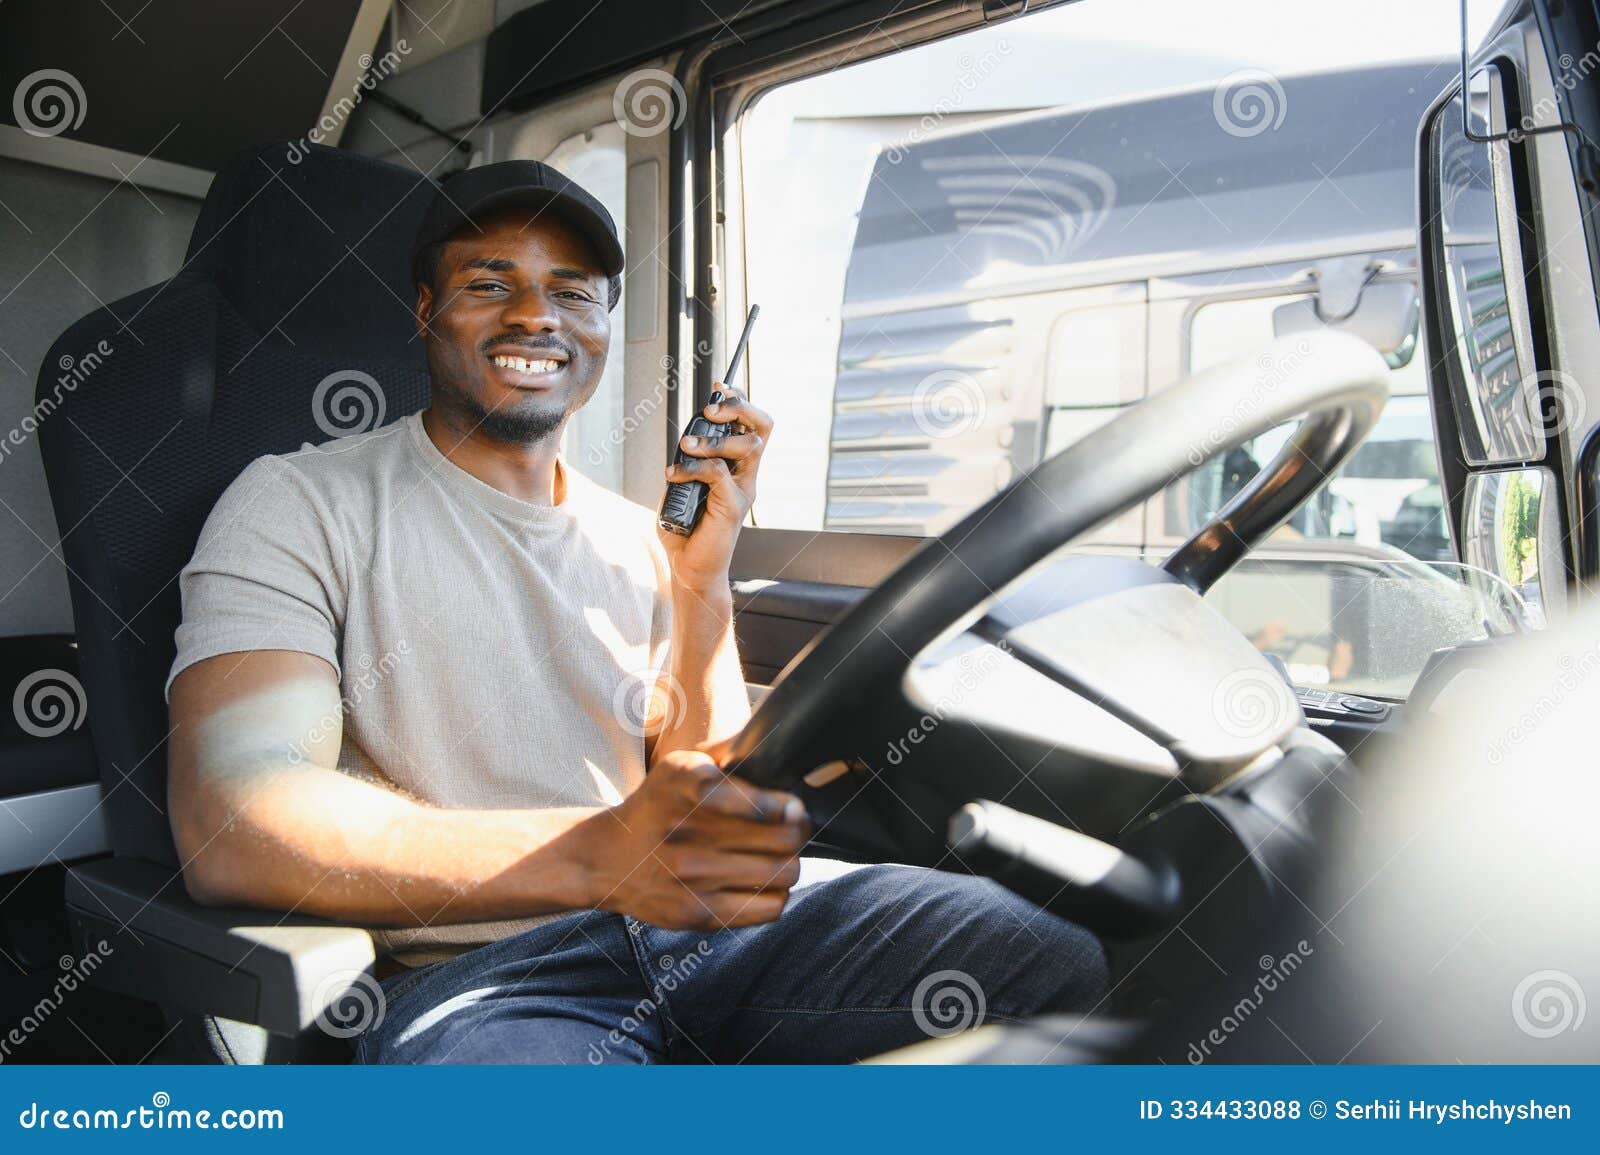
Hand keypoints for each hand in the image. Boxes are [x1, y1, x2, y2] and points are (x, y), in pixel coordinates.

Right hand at [586, 749, 808, 928]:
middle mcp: (688, 831)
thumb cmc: (659, 806)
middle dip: (796, 830)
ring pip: (785, 872)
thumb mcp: (680, 765)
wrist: (609, 857)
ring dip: (788, 862)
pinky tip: (760, 882)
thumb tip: (776, 751)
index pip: (754, 799)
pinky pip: (770, 907)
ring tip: (774, 855)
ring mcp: (694, 876)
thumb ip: (726, 754)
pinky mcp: (700, 914)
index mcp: (686, 783)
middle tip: (789, 828)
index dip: (783, 805)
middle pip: (786, 838)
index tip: (790, 806)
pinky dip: (776, 893)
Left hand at [660, 383, 771, 591]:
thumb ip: (688, 461)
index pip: (751, 424)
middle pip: (761, 427)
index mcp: (737, 467)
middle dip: (738, 408)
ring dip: (714, 439)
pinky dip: (692, 468)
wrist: (690, 569)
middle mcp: (746, 476)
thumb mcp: (681, 485)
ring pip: (747, 446)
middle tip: (711, 411)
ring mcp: (742, 491)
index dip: (739, 400)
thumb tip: (686, 438)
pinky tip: (672, 474)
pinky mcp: (733, 507)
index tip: (719, 386)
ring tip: (687, 445)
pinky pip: (717, 473)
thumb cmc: (685, 529)